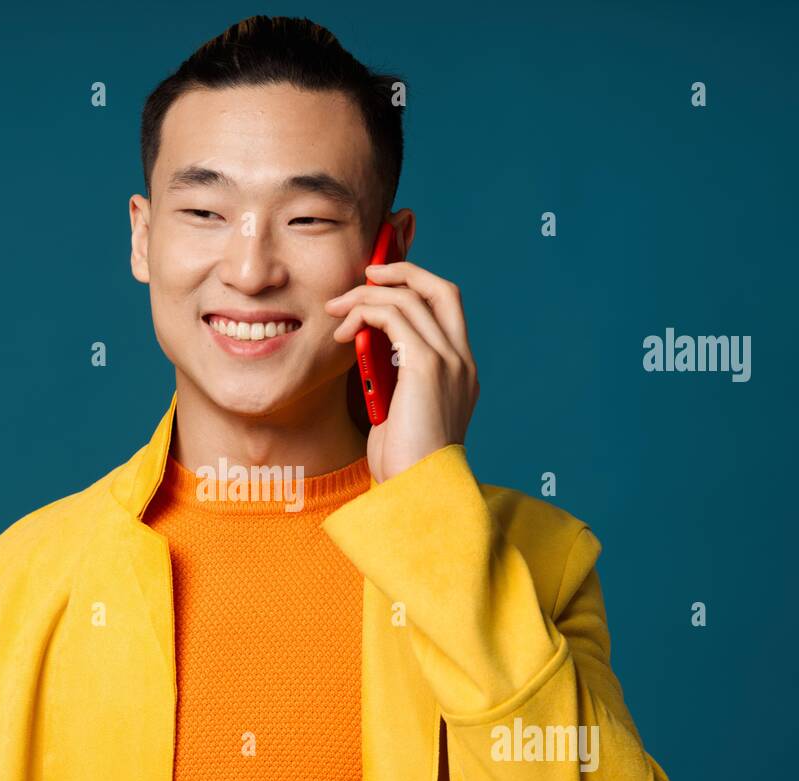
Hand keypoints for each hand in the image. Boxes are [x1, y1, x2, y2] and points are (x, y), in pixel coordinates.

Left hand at [325, 260, 479, 483]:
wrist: (418, 492)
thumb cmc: (403, 464)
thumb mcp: (398, 412)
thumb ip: (392, 377)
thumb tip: (364, 346)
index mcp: (460, 373)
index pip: (445, 309)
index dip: (413, 288)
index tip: (376, 288)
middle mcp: (462, 361)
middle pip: (440, 288)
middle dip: (401, 270)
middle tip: (364, 275)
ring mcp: (450, 361)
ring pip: (410, 297)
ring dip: (366, 296)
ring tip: (336, 312)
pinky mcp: (428, 367)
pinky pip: (394, 316)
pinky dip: (365, 312)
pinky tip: (344, 331)